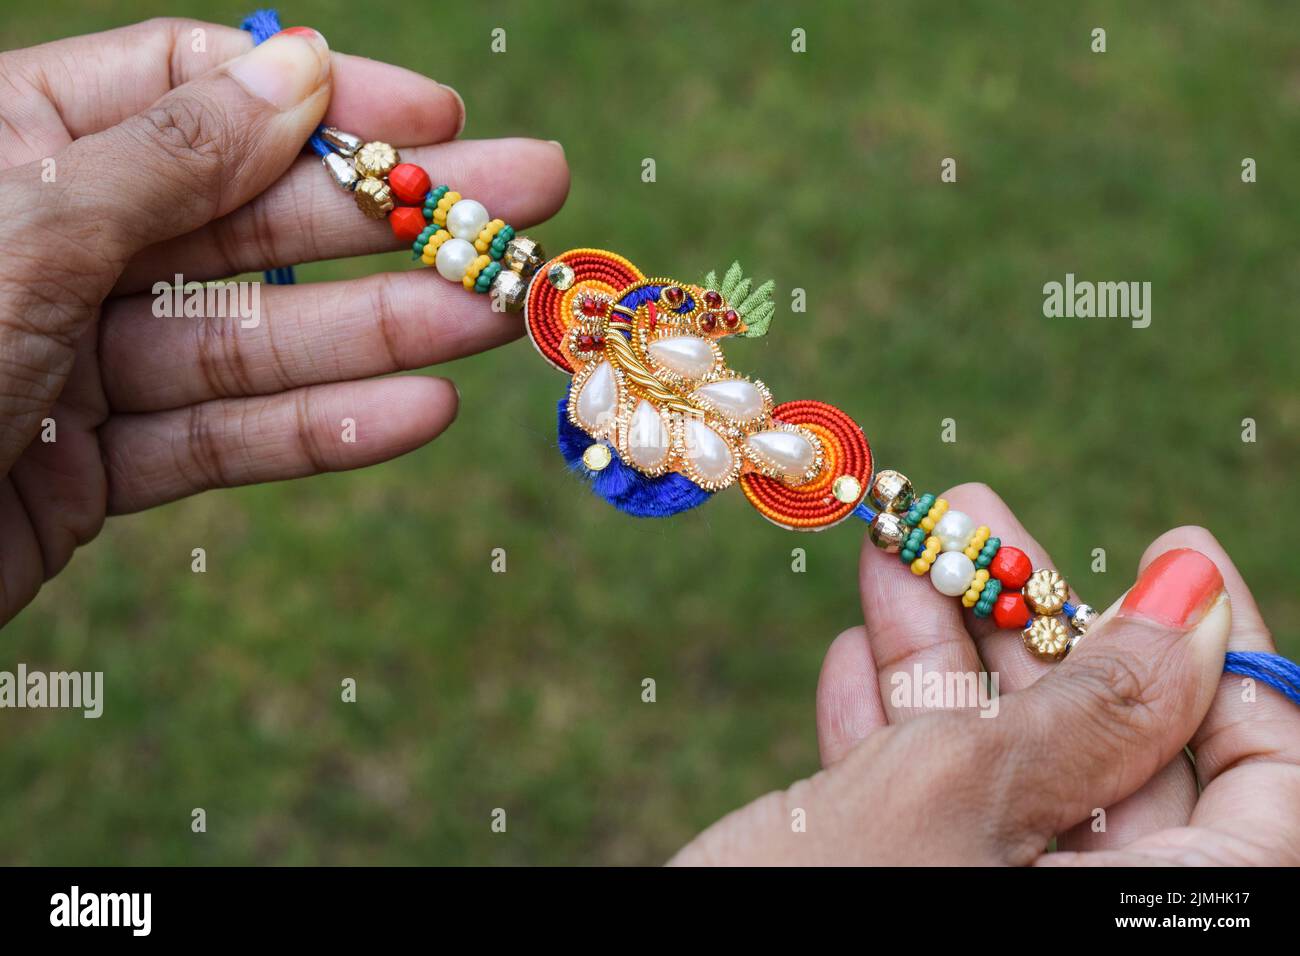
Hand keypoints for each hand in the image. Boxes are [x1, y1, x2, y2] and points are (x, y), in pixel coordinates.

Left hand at [0, 19, 567, 623]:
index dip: (320, 94)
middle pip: (251, 216)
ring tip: (501, 315)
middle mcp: (52, 242)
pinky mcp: (91, 469)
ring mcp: (75, 359)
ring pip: (253, 336)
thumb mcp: (21, 236)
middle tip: (528, 199)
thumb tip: (299, 69)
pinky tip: (418, 415)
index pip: (190, 87)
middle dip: (394, 214)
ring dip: (384, 330)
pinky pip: (220, 441)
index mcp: (10, 145)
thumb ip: (164, 159)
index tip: (436, 111)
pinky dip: (318, 433)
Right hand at [671, 485, 1299, 864]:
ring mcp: (980, 903)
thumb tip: (1195, 601)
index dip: (1233, 663)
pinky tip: (852, 649)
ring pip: (1000, 762)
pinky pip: (920, 802)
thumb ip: (1092, 711)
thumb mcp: (962, 806)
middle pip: (1110, 751)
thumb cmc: (810, 916)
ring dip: (943, 646)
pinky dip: (887, 721)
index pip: (1263, 788)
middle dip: (1036, 618)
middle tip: (979, 510)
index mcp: (1141, 918)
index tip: (1175, 553)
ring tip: (899, 540)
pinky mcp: (895, 893)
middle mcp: (1078, 917)